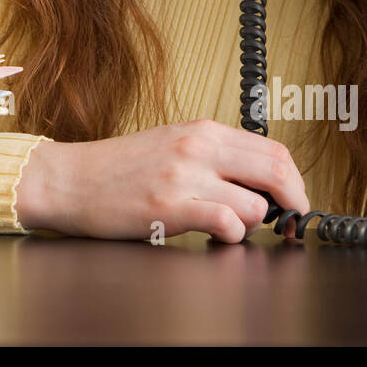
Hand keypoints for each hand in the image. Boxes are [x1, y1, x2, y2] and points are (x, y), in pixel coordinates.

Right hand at [15, 119, 310, 242]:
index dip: (296, 181)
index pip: (273, 149)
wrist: (70, 179)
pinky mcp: (168, 207)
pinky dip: (231, 235)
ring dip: (252, 224)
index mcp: (202, 130)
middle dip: (293, 203)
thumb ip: (214, 156)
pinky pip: (226, 223)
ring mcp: (183, 176)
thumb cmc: (118, 168)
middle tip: (289, 223)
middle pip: (276, 171)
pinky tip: (214, 235)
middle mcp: (197, 147)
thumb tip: (261, 181)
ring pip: (255, 205)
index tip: (296, 201)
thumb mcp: (172, 145)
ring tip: (229, 227)